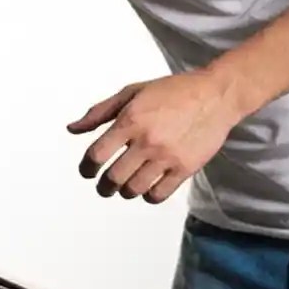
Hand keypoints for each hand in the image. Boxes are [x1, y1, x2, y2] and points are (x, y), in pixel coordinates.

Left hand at [66, 71, 247, 203]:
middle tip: (104, 185)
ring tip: (125, 186)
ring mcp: (167, 156)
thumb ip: (99, 112)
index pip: (97, 155)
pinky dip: (147, 196)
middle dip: (103, 186)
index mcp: (131, 120)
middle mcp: (147, 140)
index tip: (87, 171)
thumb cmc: (172, 91)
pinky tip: (146, 187)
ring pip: (134, 190)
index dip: (86, 168)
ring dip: (124, 192)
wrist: (215, 95)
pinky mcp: (186, 168)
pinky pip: (159, 194)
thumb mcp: (132, 93)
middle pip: (113, 178)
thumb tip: (72, 129)